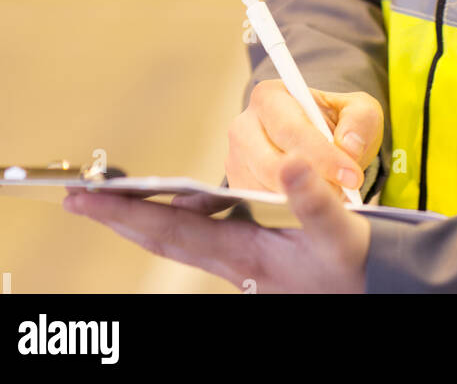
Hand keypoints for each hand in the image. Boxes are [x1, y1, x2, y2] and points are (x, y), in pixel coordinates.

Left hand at [62, 154, 369, 292]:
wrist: (380, 291)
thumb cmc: (358, 264)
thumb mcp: (342, 235)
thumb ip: (315, 201)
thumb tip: (290, 165)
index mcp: (245, 254)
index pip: (171, 230)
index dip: (126, 212)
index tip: (84, 198)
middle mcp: (233, 261)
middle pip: (165, 236)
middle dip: (121, 215)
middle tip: (76, 197)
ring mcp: (240, 260)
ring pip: (182, 235)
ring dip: (147, 215)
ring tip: (113, 198)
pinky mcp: (254, 254)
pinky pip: (203, 233)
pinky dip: (179, 217)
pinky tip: (176, 205)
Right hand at [195, 81, 383, 207]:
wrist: (322, 144)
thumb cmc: (338, 123)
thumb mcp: (360, 111)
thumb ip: (360, 121)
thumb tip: (348, 146)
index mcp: (270, 96)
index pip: (290, 129)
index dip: (322, 155)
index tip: (351, 177)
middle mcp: (244, 126)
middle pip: (272, 164)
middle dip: (312, 184)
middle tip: (345, 194)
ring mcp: (236, 159)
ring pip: (266, 190)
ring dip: (302, 201)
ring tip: (333, 196)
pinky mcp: (238, 187)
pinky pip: (261, 207)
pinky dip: (289, 212)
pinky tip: (313, 207)